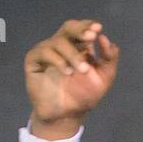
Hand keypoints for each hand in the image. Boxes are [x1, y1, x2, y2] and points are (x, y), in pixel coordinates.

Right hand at [25, 20, 119, 137]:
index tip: (98, 28)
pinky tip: (67, 72)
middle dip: (80, 30)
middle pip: (68, 28)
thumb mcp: (104, 78)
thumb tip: (106, 39)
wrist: (66, 115)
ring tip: (83, 70)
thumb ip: (109, 59)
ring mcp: (46, 52)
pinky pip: (44, 53)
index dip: (88, 26)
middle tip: (91, 36)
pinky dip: (58, 60)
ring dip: (73, 54)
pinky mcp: (33, 61)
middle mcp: (61, 46)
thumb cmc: (84, 96)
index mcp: (78, 47)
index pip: (81, 29)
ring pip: (58, 42)